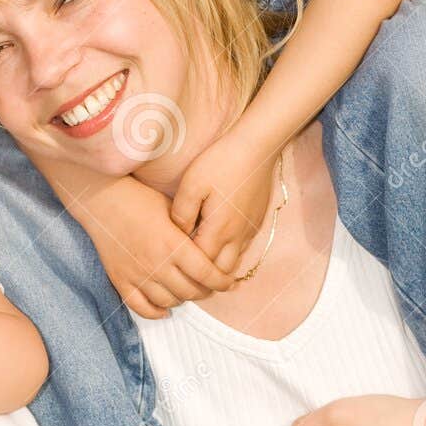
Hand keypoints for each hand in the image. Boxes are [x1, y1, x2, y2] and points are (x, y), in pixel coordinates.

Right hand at [81, 187, 234, 319]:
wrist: (104, 201)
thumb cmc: (143, 201)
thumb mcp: (175, 210)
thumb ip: (194, 232)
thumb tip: (215, 250)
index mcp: (173, 245)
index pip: (207, 274)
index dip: (222, 282)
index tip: (229, 282)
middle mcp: (156, 264)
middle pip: (191, 291)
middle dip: (206, 291)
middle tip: (210, 286)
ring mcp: (137, 275)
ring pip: (169, 301)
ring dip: (183, 299)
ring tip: (188, 291)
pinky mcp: (121, 280)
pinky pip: (141, 307)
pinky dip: (156, 312)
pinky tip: (165, 308)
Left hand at [170, 130, 278, 277]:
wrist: (257, 146)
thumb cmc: (220, 162)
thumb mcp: (191, 184)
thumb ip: (181, 214)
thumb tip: (177, 235)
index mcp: (218, 230)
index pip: (200, 266)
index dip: (185, 272)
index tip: (168, 270)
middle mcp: (236, 236)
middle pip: (219, 273)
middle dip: (203, 279)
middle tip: (183, 276)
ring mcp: (249, 230)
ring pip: (234, 264)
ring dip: (218, 269)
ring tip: (199, 268)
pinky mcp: (257, 221)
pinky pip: (243, 249)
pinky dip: (229, 256)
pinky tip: (217, 248)